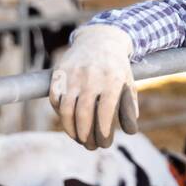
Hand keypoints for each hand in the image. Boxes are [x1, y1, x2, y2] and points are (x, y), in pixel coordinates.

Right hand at [48, 24, 138, 149]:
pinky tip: (68, 122)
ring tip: (78, 138)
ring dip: (70, 129)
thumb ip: (130, 106)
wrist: (100, 39)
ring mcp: (73, 74)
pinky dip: (60, 114)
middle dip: (85, 135)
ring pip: (66, 108)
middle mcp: (91, 77)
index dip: (103, 130)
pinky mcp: (60, 73)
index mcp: (111, 80)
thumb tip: (130, 130)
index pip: (105, 110)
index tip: (104, 142)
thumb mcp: (128, 82)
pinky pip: (55, 98)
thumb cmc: (117, 67)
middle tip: (90, 146)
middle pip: (83, 113)